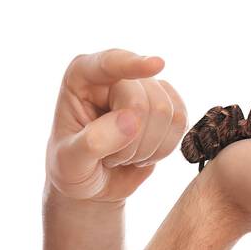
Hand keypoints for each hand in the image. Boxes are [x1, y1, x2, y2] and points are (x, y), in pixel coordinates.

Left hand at [45, 49, 187, 202]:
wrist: (92, 186)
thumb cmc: (72, 169)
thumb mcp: (70, 161)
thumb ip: (94, 141)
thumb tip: (131, 119)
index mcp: (81, 77)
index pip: (109, 63)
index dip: (133, 64)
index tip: (157, 65)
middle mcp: (114, 76)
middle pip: (143, 100)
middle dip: (130, 141)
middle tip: (109, 156)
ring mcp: (142, 89)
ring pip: (166, 111)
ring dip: (147, 147)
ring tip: (123, 155)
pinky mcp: (164, 105)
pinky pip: (180, 121)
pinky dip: (164, 148)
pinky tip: (143, 155)